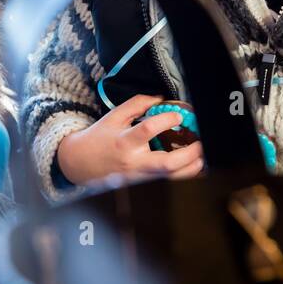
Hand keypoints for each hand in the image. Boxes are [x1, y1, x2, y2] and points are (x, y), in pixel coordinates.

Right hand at [56, 94, 203, 186]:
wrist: (79, 164)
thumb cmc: (98, 139)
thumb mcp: (113, 117)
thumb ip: (136, 104)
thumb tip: (160, 99)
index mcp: (124, 142)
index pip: (147, 130)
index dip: (165, 120)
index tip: (178, 115)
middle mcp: (133, 162)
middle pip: (166, 164)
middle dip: (189, 154)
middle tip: (201, 143)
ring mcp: (139, 177)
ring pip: (170, 178)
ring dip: (191, 169)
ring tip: (202, 157)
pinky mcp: (142, 184)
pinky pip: (167, 182)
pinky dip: (183, 175)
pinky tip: (193, 167)